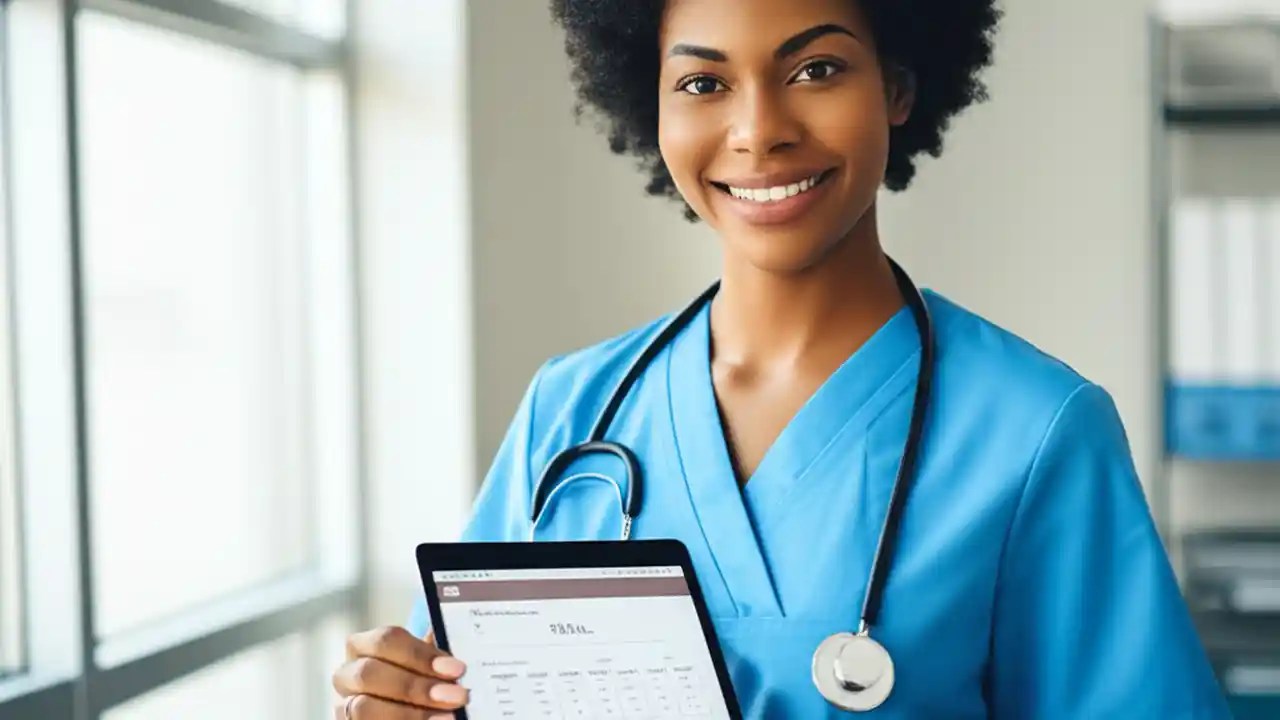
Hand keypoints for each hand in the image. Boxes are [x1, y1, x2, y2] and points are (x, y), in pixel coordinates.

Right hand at [333, 626, 468, 717]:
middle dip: (416, 686)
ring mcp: (344, 705)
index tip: (458, 668)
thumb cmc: (420, 682)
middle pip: (370, 672)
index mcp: (364, 646)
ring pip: (363, 708)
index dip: (421, 654)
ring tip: (448, 717)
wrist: (411, 710)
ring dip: (408, 713)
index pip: (386, 640)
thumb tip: (443, 631)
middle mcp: (347, 674)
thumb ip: (432, 652)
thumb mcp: (426, 665)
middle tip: (457, 696)